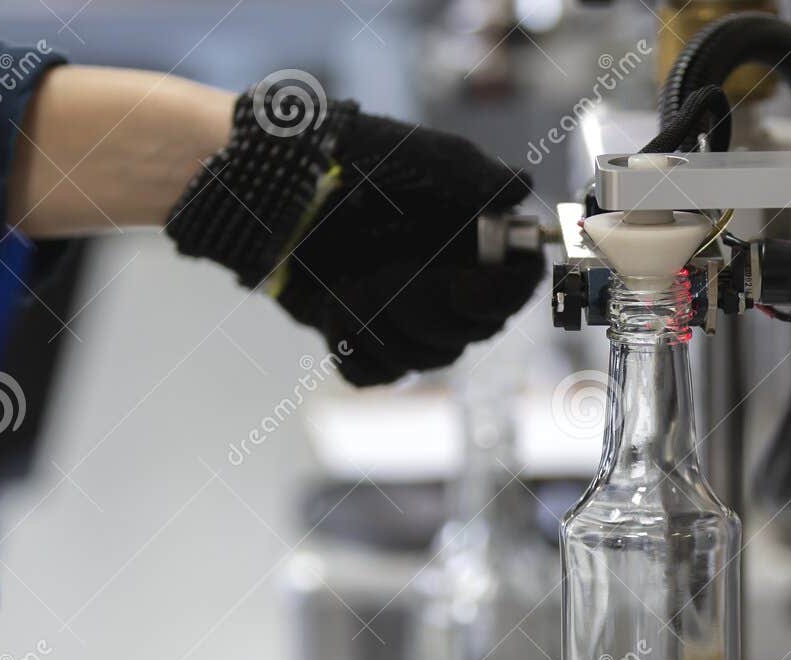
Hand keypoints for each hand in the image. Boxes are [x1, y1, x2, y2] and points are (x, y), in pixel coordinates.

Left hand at [166, 80, 543, 384]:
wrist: (267, 189)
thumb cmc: (343, 158)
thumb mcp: (414, 154)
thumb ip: (471, 171)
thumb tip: (523, 189)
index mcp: (470, 238)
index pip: (513, 287)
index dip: (497, 295)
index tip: (463, 287)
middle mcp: (445, 279)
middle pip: (473, 332)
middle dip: (426, 307)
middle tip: (386, 274)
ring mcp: (402, 314)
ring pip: (426, 358)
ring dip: (384, 325)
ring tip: (351, 284)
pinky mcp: (361, 338)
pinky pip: (377, 374)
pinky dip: (354, 349)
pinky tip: (334, 310)